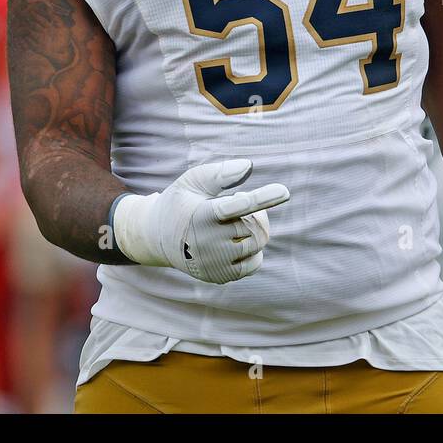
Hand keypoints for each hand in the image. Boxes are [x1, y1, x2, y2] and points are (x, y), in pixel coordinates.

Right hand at [112, 158, 288, 283]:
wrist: (157, 238)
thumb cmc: (181, 203)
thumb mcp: (192, 181)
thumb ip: (219, 174)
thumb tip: (249, 166)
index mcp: (202, 215)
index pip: (237, 207)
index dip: (262, 198)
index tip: (285, 192)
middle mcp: (208, 242)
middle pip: (253, 225)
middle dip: (255, 211)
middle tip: (240, 201)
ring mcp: (214, 263)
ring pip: (257, 244)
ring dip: (255, 228)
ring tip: (237, 220)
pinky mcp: (220, 276)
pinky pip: (255, 263)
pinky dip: (255, 250)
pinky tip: (239, 240)